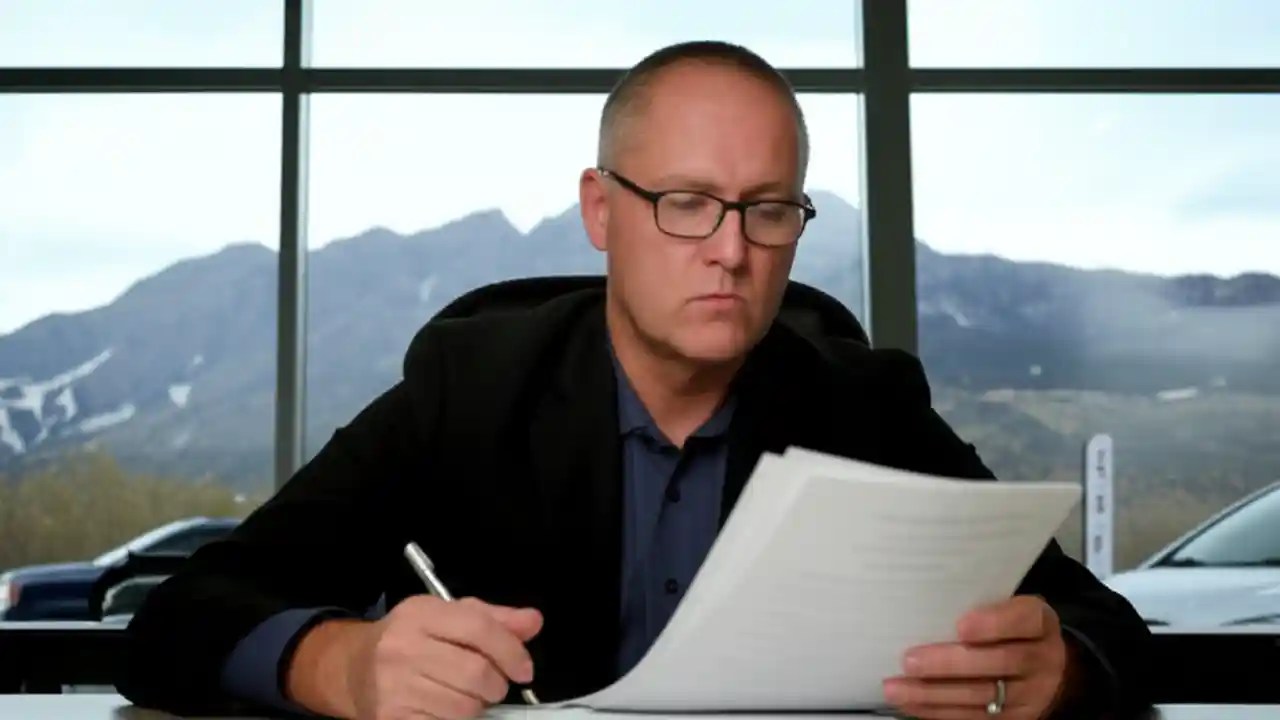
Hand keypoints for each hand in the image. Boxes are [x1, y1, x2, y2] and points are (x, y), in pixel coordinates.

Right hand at [344, 595, 542, 719]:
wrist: (353, 668)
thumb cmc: (410, 638)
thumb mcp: (447, 616)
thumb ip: (493, 618)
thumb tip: (534, 622)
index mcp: (420, 613)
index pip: (479, 627)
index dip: (511, 650)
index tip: (525, 670)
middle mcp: (402, 648)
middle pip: (476, 673)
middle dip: (496, 685)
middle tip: (492, 686)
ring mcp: (394, 687)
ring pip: (464, 707)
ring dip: (477, 706)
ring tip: (466, 696)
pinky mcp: (391, 718)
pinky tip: (447, 710)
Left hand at [882, 596, 1070, 719]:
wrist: (1048, 670)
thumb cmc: (1011, 629)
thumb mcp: (1009, 608)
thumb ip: (979, 605)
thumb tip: (923, 605)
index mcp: (1040, 623)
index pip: (1025, 620)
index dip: (994, 623)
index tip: (960, 626)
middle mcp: (1042, 660)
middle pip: (1000, 662)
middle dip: (950, 663)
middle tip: (909, 661)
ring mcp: (1030, 695)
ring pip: (982, 696)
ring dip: (934, 694)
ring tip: (896, 689)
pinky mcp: (1015, 719)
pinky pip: (975, 718)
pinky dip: (938, 711)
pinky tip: (910, 704)